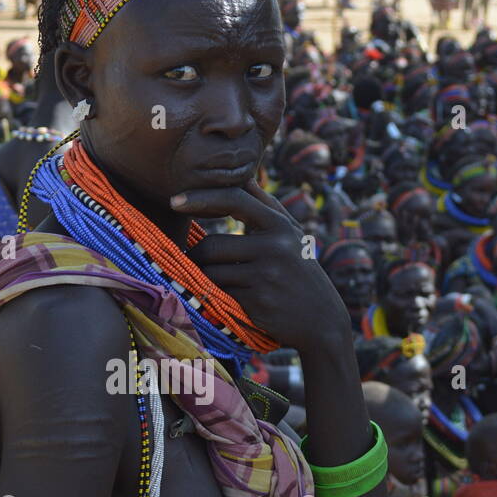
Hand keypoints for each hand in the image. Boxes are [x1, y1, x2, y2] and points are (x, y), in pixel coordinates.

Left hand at [173, 182, 351, 358]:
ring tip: (216, 282)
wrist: (321, 320)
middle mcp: (275, 246)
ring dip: (205, 279)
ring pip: (210, 272)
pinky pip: (219, 294)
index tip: (175, 201)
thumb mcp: (291, 235)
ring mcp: (266, 275)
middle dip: (196, 256)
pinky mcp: (257, 301)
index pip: (233, 199)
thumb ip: (266, 206)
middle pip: (211, 245)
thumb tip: (242, 177)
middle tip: (197, 263)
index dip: (200, 198)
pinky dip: (217, 297)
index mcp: (280, 225)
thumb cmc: (299, 272)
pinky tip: (231, 300)